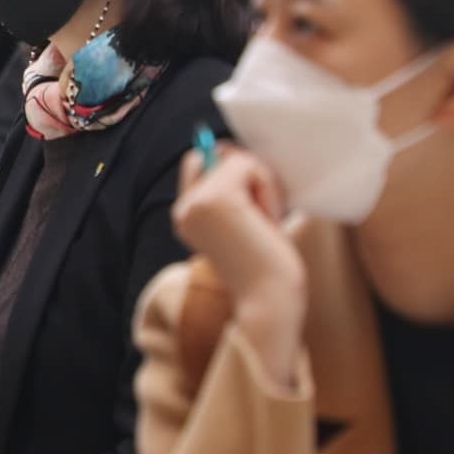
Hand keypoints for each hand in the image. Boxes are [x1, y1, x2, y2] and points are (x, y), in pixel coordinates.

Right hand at [173, 144, 308, 387]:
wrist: (269, 300)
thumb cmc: (269, 268)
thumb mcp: (243, 223)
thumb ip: (234, 192)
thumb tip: (242, 155)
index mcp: (186, 217)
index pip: (199, 162)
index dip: (232, 168)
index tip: (253, 202)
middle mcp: (183, 208)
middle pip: (218, 153)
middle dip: (248, 171)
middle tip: (262, 212)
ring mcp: (196, 202)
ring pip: (236, 158)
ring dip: (263, 182)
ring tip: (266, 220)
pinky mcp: (215, 199)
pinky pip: (247, 165)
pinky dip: (267, 187)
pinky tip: (267, 218)